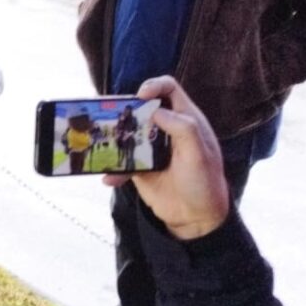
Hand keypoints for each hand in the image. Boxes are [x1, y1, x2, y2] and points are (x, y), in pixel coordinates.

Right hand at [103, 76, 230, 241]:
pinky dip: (112, 170)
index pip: (169, 89)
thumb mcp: (198, 154)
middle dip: (124, 109)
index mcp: (185, 120)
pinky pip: (120, 161)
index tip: (140, 96)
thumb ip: (182, 128)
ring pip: (125, 131)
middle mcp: (166, 129)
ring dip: (112, 137)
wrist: (197, 219)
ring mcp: (150, 148)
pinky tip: (109, 179)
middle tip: (110, 116)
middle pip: (140, 108)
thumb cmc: (205, 183)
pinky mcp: (139, 166)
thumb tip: (156, 111)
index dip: (154, 86)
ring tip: (100, 142)